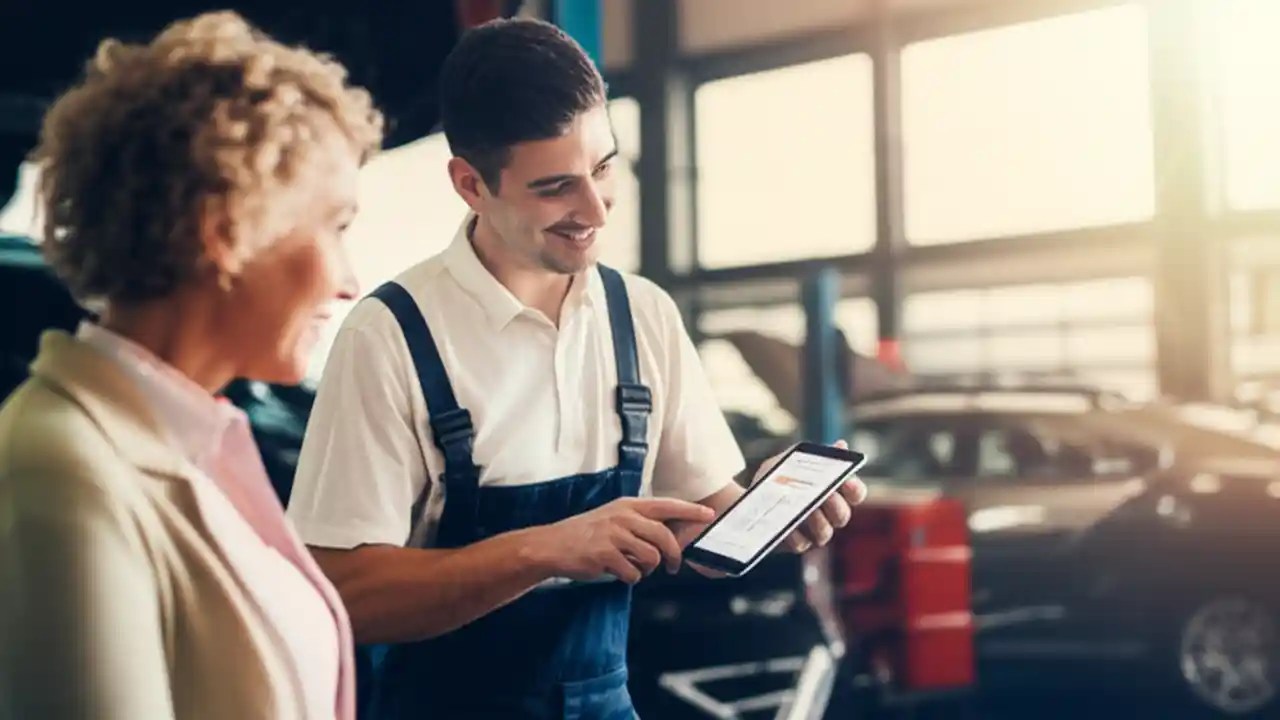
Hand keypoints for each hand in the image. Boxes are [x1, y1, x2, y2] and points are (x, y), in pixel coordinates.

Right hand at [530, 497, 714, 583]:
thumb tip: (667, 538)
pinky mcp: (606, 555)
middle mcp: (623, 517)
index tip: (709, 515)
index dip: (690, 510)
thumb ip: (637, 523)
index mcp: (627, 505)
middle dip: (673, 555)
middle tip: (673, 567)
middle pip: (664, 536)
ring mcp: (614, 535)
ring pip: (651, 557)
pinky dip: (630, 578)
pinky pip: (633, 573)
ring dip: (648, 568)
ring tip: (635, 568)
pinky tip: (619, 573)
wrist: (552, 545)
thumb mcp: (612, 517)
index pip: (666, 505)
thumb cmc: (585, 534)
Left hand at [755, 440, 867, 552]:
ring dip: (818, 521)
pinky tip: (787, 525)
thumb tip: (841, 446)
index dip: (855, 489)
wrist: (749, 495)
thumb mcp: (791, 461)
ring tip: (807, 509)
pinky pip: (801, 544)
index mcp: (834, 494)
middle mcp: (828, 516)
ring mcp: (813, 533)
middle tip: (826, 494)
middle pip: (842, 516)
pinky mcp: (795, 545)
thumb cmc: (777, 477)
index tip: (848, 481)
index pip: (855, 494)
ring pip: (825, 534)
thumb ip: (815, 455)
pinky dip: (795, 534)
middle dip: (836, 505)